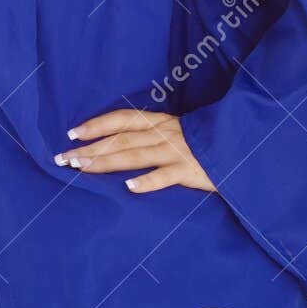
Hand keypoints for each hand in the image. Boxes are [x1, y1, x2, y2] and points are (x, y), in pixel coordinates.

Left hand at [55, 109, 215, 193]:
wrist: (243, 146)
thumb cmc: (208, 142)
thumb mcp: (180, 132)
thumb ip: (155, 136)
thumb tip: (124, 143)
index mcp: (161, 123)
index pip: (123, 120)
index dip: (97, 125)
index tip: (72, 132)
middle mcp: (164, 134)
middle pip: (120, 140)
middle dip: (90, 148)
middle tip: (63, 157)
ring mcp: (176, 152)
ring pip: (135, 156)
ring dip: (106, 162)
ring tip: (82, 168)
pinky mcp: (190, 171)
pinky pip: (166, 176)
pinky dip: (147, 181)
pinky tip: (129, 187)